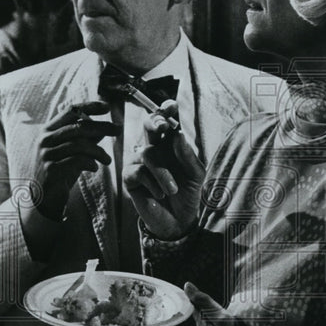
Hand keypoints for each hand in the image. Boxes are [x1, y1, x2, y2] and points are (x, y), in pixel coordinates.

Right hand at [33, 101, 120, 219]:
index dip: (89, 106)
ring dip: (99, 151)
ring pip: (80, 145)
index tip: (107, 107)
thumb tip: (103, 129)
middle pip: (79, 126)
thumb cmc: (60, 171)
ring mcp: (47, 154)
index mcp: (49, 130)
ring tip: (107, 160)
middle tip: (118, 129)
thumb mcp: (72, 152)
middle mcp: (45, 139)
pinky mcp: (51, 169)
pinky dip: (90, 163)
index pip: (70, 111)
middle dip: (102, 126)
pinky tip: (94, 168)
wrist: (43, 196)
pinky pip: (77, 161)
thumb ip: (85, 139)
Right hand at [124, 101, 204, 239]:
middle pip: (150, 125)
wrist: (180, 220)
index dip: (167, 110)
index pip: (168, 121)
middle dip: (155, 121)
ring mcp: (141, 161)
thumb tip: (177, 134)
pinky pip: (138, 171)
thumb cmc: (188, 194)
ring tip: (173, 190)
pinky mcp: (130, 177)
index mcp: (172, 143)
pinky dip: (152, 183)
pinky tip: (159, 195)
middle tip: (164, 126)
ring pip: (148, 153)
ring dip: (163, 173)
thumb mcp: (195, 174)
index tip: (171, 105)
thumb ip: (187, 155)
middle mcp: (155, 148)